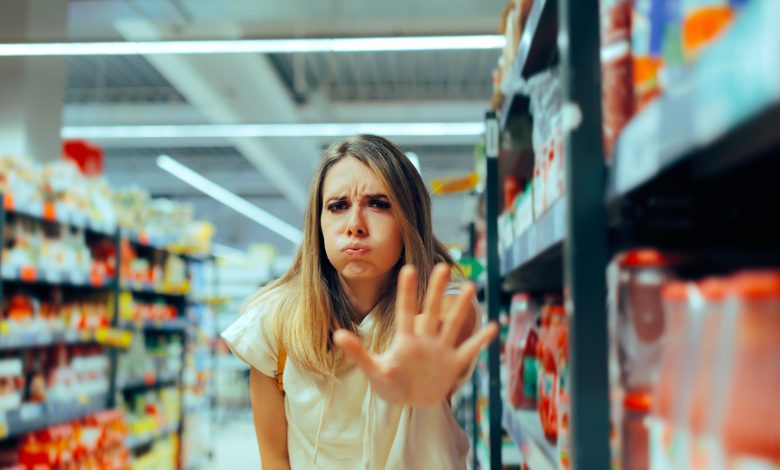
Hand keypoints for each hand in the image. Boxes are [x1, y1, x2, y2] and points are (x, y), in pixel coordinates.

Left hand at [333, 263, 497, 405]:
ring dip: (461, 308)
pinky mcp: (453, 364)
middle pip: (432, 311)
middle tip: (443, 266)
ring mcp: (441, 351)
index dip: (407, 292)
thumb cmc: (389, 384)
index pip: (406, 311)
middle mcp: (425, 340)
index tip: (408, 268)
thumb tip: (337, 334)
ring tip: (471, 287)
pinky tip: (493, 326)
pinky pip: (469, 350)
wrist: (409, 403)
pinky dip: (480, 340)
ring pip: (452, 325)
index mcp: (405, 340)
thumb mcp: (374, 370)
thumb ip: (358, 352)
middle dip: (437, 290)